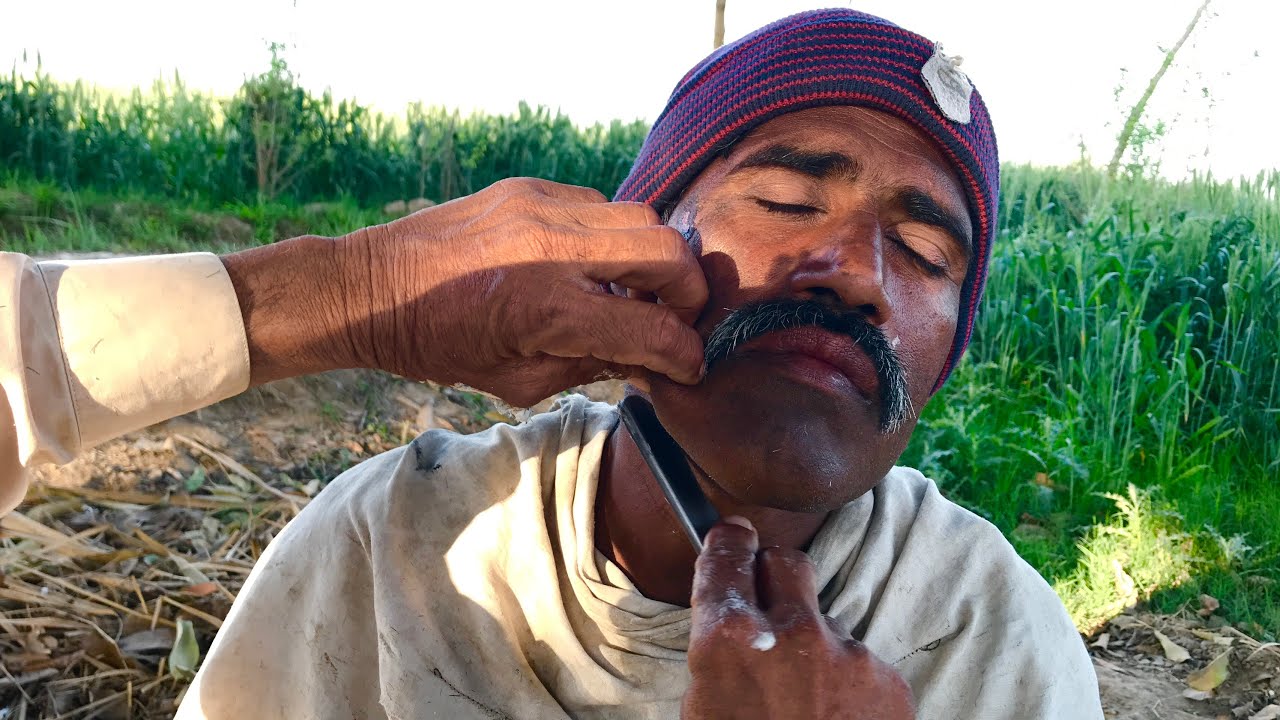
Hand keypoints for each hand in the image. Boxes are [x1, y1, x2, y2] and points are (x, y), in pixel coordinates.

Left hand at [224, 178, 707, 404]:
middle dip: (688, 292)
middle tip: (676, 318)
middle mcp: (553, 251)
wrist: (373, 287)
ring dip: (653, 259)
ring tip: (635, 291)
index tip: (690, 365)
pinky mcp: (529, 188)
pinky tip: (589, 265)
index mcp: (547, 312)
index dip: (684, 354)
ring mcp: (542, 208)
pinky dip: (611, 237)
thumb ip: (588, 367)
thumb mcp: (515, 381)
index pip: (652, 330)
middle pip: (668, 253)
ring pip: (642, 218)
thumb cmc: (439, 345)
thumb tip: (644, 357)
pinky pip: (600, 204)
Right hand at [683, 517, 915, 719]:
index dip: (727, 544)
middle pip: (786, 564)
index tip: (732, 537)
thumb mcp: (703, 713)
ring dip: (816, 649)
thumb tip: (728, 625)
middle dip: (774, 577)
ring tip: (808, 705)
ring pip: (827, 624)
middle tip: (768, 603)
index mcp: (728, 641)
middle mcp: (791, 634)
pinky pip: (862, 664)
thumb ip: (718, 659)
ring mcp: (847, 654)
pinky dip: (851, 686)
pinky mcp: (888, 679)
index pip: (726, 556)